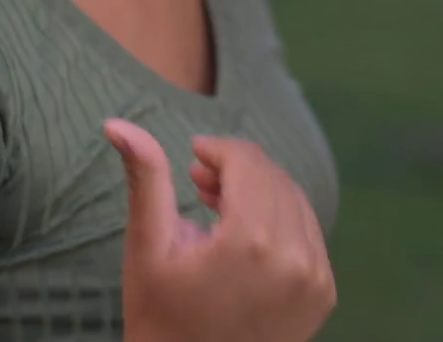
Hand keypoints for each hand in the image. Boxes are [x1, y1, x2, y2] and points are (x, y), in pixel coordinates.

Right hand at [105, 119, 335, 341]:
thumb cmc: (160, 319)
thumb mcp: (148, 248)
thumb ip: (145, 179)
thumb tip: (118, 123)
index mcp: (250, 241)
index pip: (248, 163)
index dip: (219, 150)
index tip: (193, 157)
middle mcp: (294, 256)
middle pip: (273, 178)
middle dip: (237, 170)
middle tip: (198, 179)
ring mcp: (315, 278)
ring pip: (295, 202)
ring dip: (260, 193)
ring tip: (218, 205)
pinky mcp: (324, 295)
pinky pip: (309, 235)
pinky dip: (281, 223)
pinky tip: (246, 235)